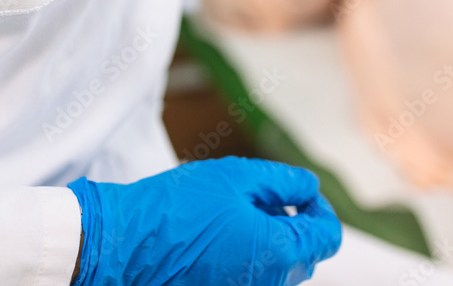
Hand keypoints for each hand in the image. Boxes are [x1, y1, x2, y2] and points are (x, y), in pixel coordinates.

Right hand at [67, 157, 341, 285]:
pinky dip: (246, 258)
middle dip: (293, 224)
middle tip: (259, 198)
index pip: (327, 236)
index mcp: (280, 253)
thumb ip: (283, 181)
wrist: (126, 245)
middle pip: (304, 255)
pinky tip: (218, 237)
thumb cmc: (177, 209)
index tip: (298, 194)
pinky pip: (250, 278)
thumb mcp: (236, 177)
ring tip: (233, 214)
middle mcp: (269, 285)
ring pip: (276, 270)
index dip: (318, 208)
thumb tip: (309, 188)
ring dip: (268, 242)